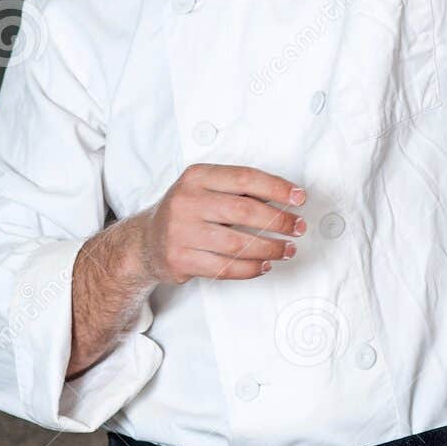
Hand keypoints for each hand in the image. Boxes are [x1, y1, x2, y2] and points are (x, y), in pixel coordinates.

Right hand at [134, 163, 306, 283]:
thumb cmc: (186, 212)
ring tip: (287, 249)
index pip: (245, 178)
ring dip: (270, 248)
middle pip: (244, 211)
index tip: (299, 198)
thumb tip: (285, 198)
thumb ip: (238, 190)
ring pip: (238, 244)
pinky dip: (251, 268)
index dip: (277, 188)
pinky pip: (225, 268)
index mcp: (196, 177)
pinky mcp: (181, 259)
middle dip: (279, 221)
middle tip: (298, 227)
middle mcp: (186, 201)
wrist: (146, 241)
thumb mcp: (205, 188)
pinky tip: (264, 265)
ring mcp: (181, 232)